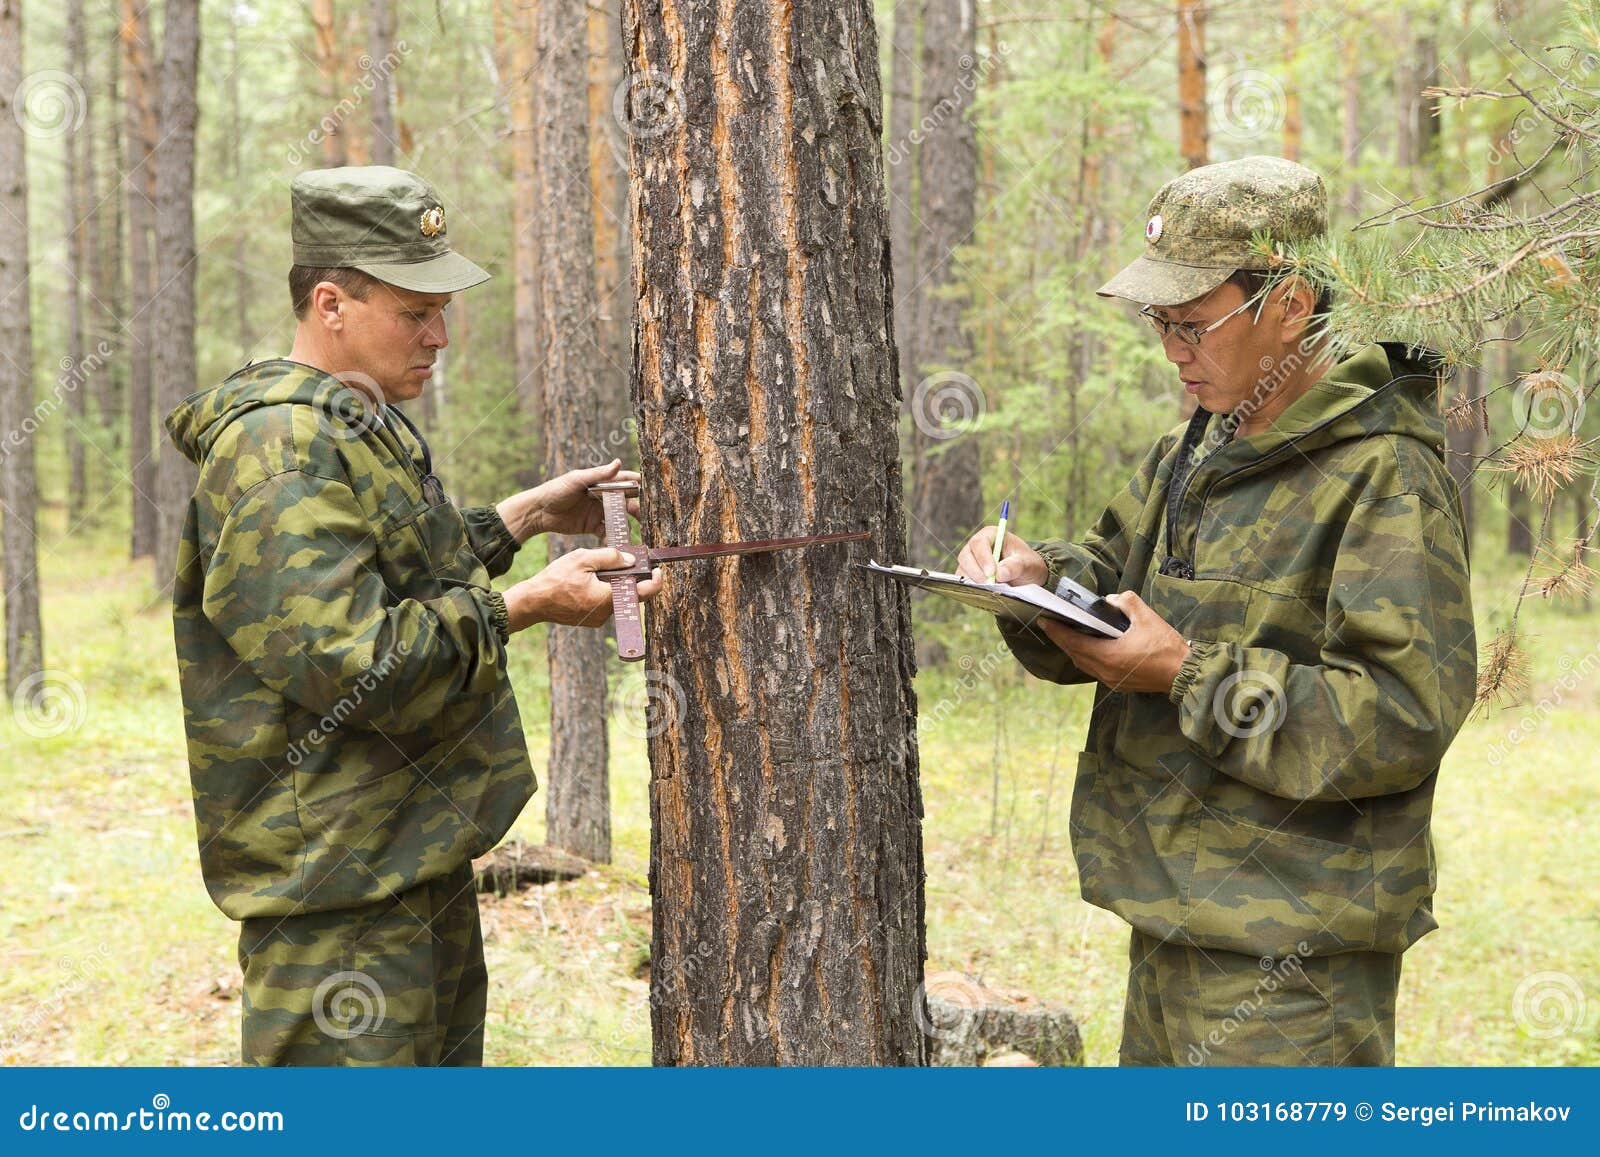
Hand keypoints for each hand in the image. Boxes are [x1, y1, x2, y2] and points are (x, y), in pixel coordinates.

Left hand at [496, 459, 641, 542]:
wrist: (538, 512)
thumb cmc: (556, 490)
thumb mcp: (577, 480)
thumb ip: (598, 474)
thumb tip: (618, 462)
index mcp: (601, 482)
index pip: (624, 481)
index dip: (638, 485)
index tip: (652, 490)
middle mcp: (603, 497)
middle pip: (626, 503)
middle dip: (637, 510)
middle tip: (646, 519)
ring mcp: (599, 512)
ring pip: (619, 520)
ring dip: (626, 527)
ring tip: (634, 535)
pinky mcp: (593, 526)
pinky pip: (607, 533)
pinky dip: (613, 538)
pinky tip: (618, 545)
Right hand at [503, 547, 662, 631]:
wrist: (532, 602)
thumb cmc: (555, 580)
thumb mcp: (583, 559)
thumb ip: (610, 557)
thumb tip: (630, 560)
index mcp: (608, 598)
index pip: (643, 593)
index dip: (655, 581)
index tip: (658, 570)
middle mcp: (607, 613)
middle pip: (630, 595)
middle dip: (630, 579)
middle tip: (626, 562)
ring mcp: (598, 619)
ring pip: (616, 599)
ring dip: (614, 585)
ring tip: (598, 570)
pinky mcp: (590, 620)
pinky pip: (604, 604)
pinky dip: (603, 592)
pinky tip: (589, 581)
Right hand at [955, 526, 1047, 585]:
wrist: (1026, 575)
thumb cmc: (1027, 564)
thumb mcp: (1028, 564)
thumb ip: (1016, 566)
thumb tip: (1000, 573)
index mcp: (991, 535)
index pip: (980, 543)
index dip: (983, 558)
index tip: (991, 573)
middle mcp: (977, 546)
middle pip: (966, 556)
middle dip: (976, 572)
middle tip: (989, 584)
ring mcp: (971, 560)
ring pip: (963, 570)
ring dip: (974, 581)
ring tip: (991, 589)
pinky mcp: (969, 574)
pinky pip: (964, 581)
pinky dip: (972, 587)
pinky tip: (985, 591)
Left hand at [1037, 591, 1190, 694]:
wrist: (1184, 674)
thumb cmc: (1167, 647)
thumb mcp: (1147, 617)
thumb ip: (1126, 603)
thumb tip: (1111, 599)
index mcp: (1108, 656)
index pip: (1073, 642)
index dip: (1057, 631)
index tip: (1044, 620)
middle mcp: (1105, 671)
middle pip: (1075, 654)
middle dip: (1062, 639)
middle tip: (1050, 624)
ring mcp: (1111, 681)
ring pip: (1084, 664)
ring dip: (1074, 649)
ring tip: (1067, 634)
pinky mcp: (1119, 684)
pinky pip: (1095, 670)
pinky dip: (1088, 657)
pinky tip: (1090, 647)